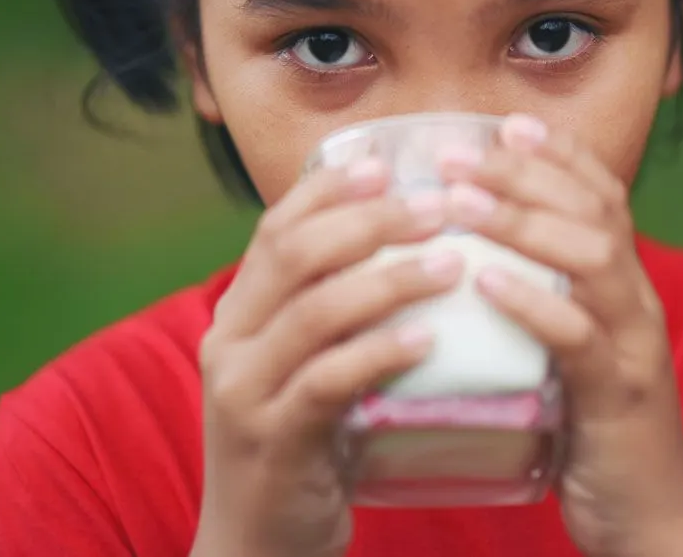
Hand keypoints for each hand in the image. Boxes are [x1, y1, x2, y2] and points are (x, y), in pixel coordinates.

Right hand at [192, 163, 461, 556]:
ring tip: (452, 265)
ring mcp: (244, 390)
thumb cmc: (307, 437)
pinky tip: (429, 340)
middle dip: (371, 221)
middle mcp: (230, 339)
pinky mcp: (272, 439)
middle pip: (297, 254)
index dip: (330, 188)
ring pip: (314, 311)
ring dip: (389, 280)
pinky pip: (327, 382)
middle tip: (440, 207)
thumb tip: (413, 242)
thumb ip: (341, 307)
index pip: (277, 226)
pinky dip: (380, 353)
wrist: (261, 539)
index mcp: (240, 310)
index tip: (389, 162)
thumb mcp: (310, 361)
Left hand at [439, 115, 682, 556]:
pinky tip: (486, 283)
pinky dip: (532, 304)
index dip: (561, 156)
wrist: (650, 520)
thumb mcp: (576, 356)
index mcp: (628, 290)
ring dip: (523, 223)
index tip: (508, 123)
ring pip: (590, 259)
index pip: (604, 199)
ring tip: (461, 200)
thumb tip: (484, 270)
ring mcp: (634, 348)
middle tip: (460, 151)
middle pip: (595, 213)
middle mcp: (639, 305)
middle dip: (528, 173)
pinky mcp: (618, 397)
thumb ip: (549, 309)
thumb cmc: (597, 434)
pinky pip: (578, 338)